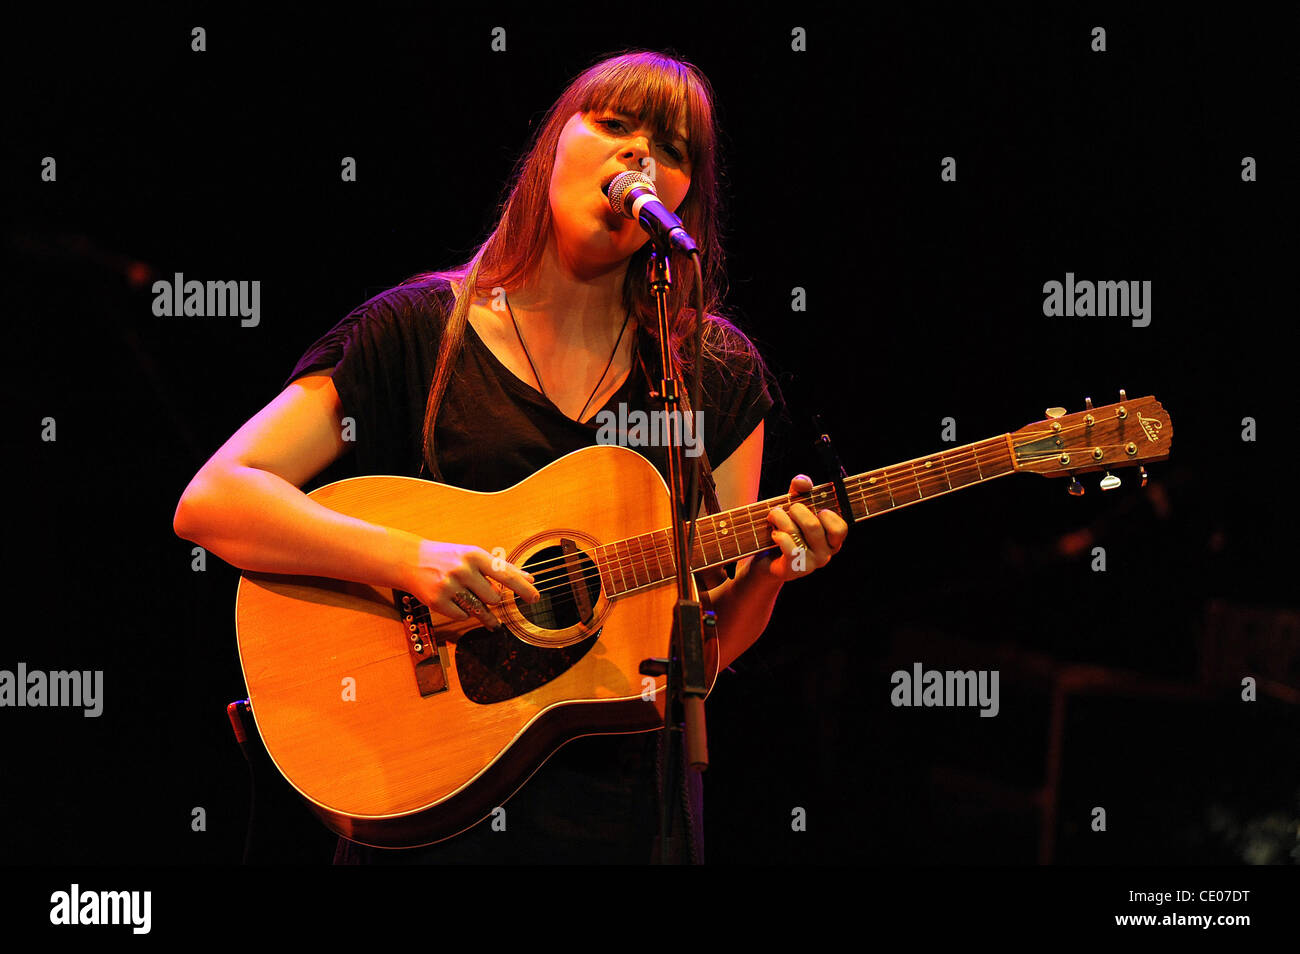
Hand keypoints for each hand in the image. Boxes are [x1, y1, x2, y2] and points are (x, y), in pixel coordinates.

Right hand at [404, 541, 539, 628]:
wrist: (412, 560)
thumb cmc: (449, 557)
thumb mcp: (474, 556)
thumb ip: (502, 567)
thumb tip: (529, 578)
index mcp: (474, 554)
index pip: (505, 573)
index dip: (522, 588)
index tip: (535, 598)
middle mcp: (462, 569)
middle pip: (493, 597)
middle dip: (493, 599)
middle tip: (486, 594)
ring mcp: (449, 586)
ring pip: (479, 609)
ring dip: (484, 613)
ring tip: (491, 620)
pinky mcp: (437, 602)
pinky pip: (462, 616)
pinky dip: (463, 613)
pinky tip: (456, 604)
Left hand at [756, 475, 847, 581]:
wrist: (766, 558)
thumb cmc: (786, 529)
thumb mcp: (795, 506)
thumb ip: (801, 491)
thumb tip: (803, 482)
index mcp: (832, 540)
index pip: (840, 528)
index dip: (827, 514)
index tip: (816, 509)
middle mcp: (825, 554)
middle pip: (813, 525)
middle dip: (796, 509)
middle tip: (788, 508)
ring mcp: (810, 564)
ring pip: (796, 533)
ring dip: (780, 518)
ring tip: (773, 515)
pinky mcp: (793, 571)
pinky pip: (788, 548)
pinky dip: (778, 535)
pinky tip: (774, 533)